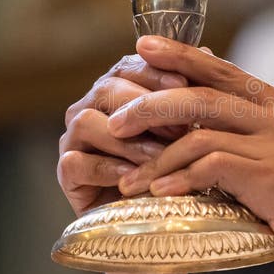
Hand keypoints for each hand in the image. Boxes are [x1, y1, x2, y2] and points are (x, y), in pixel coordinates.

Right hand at [58, 53, 184, 215]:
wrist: (158, 223)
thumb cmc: (175, 168)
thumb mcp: (191, 129)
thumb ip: (192, 92)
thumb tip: (206, 51)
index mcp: (118, 88)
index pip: (129, 66)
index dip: (156, 74)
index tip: (185, 86)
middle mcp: (91, 107)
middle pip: (106, 89)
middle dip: (144, 106)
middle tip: (179, 126)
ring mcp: (74, 139)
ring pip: (88, 122)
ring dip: (129, 140)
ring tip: (161, 157)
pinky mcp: (67, 173)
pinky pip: (76, 162)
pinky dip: (107, 168)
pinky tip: (133, 177)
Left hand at [110, 36, 273, 273]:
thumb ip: (249, 139)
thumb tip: (199, 128)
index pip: (224, 70)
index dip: (181, 56)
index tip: (142, 47)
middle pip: (203, 94)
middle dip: (151, 105)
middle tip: (116, 122)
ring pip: (201, 132)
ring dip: (156, 157)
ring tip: (127, 179)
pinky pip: (214, 166)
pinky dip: (181, 178)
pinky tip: (161, 192)